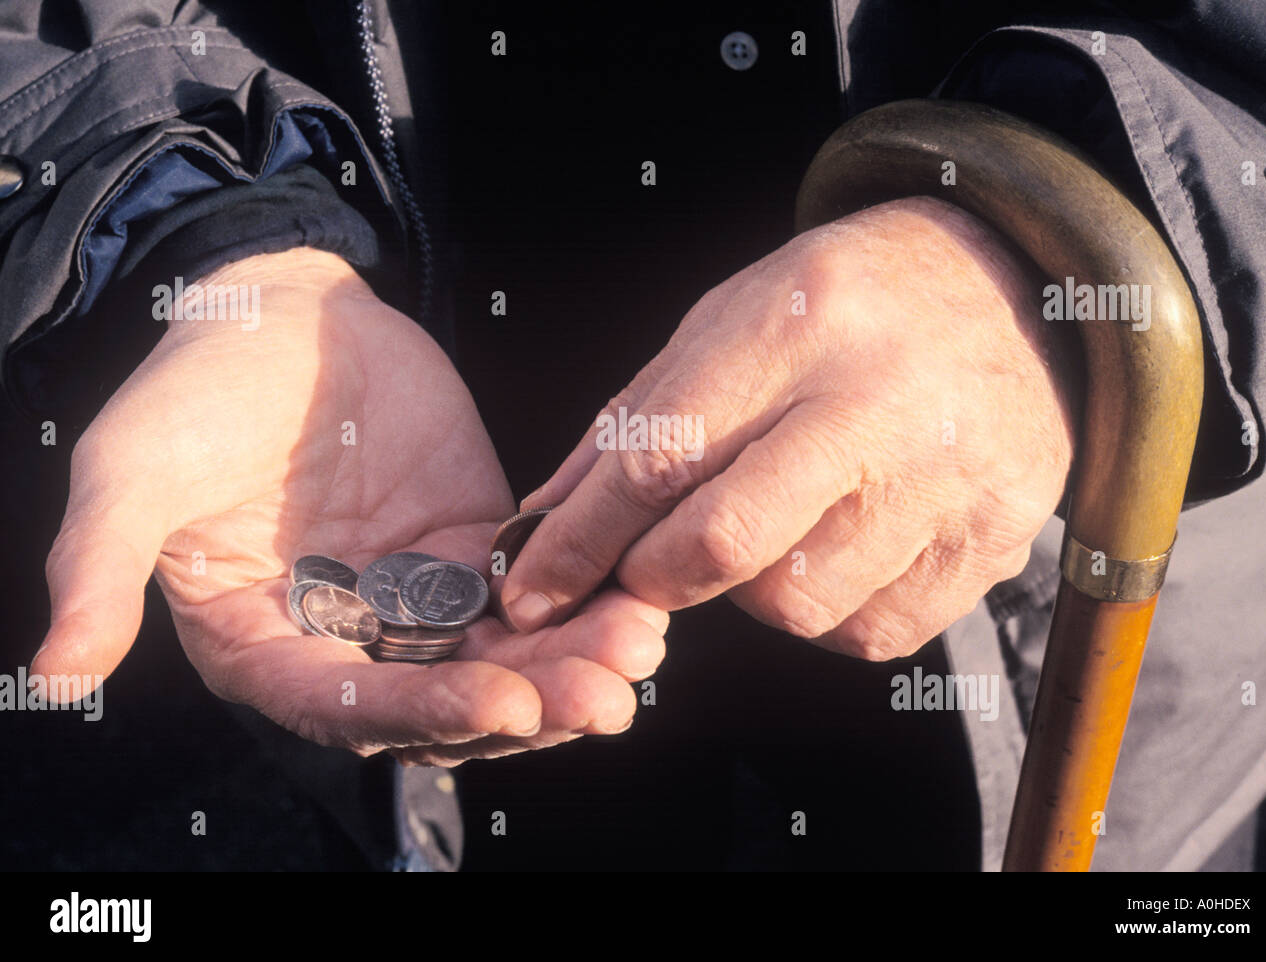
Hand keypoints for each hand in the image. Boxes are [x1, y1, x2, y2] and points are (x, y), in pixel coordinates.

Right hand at [35, 248, 665, 764]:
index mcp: (262, 644)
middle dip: (525, 705)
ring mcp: (412, 599)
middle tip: (603, 696)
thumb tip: (51, 674)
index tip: (499, 702)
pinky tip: (636, 603)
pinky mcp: (470, 550)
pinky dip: (580, 605)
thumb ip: (98, 566)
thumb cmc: (194, 385)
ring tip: (634, 653)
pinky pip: (533, 592)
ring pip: (500, 658)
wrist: (282, 307)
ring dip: (569, 668)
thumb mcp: (132, 470)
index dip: (419, 713)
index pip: (342, 707)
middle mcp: (343, 639)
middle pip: (441, 702)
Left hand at [501, 197, 1076, 659]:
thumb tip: (544, 520)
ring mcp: (950, 479)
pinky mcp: (994, 541)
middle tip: (642, 570)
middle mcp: (881, 401)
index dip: (581, 538)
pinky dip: (826, 612)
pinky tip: (835, 549)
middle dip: (652, 577)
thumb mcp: (730, 320)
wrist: (1009, 290)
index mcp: (801, 322)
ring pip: (795, 605)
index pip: (661, 456)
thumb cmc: (847, 304)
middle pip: (726, 542)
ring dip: (747, 593)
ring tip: (771, 531)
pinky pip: (869, 631)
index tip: (531, 587)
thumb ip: (634, 420)